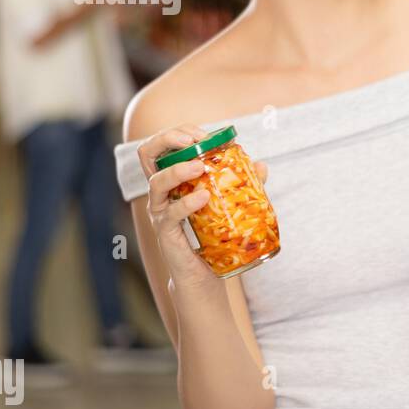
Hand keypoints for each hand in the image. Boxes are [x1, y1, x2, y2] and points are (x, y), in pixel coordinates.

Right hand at [137, 123, 270, 284]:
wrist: (205, 275)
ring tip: (200, 166)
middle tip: (193, 140)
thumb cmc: (213, 237)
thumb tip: (261, 165)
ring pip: (155, 182)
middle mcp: (161, 192)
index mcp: (173, 180)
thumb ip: (241, 185)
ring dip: (177, 170)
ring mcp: (160, 212)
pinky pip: (170, 214)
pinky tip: (203, 197)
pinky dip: (186, 203)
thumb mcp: (228, 206)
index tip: (203, 133)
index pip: (162, 146)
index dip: (178, 133)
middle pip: (147, 154)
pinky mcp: (165, 232)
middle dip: (168, 140)